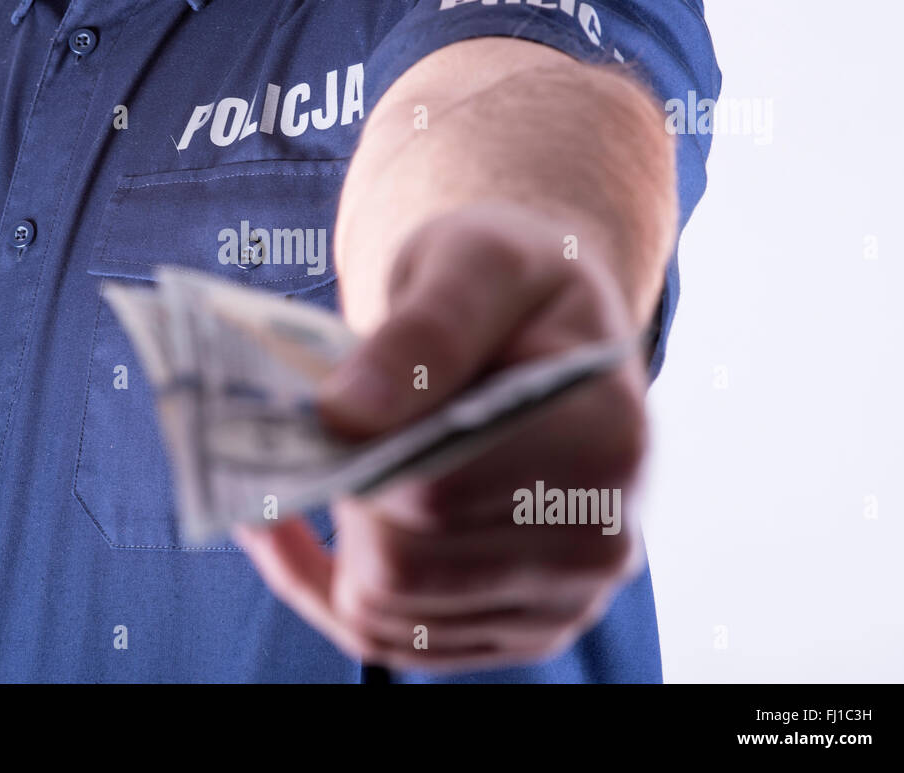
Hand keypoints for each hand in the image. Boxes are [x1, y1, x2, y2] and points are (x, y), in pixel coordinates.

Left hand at [236, 201, 650, 672]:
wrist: (548, 326)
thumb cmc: (512, 283)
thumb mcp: (474, 261)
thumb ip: (422, 331)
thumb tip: (345, 414)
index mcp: (604, 438)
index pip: (437, 494)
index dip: (351, 458)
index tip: (313, 409)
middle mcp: (600, 538)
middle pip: (405, 569)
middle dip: (336, 502)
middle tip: (302, 437)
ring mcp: (562, 598)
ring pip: (386, 617)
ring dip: (324, 547)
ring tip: (302, 470)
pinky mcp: (516, 627)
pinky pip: (391, 641)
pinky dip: (327, 587)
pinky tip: (298, 526)